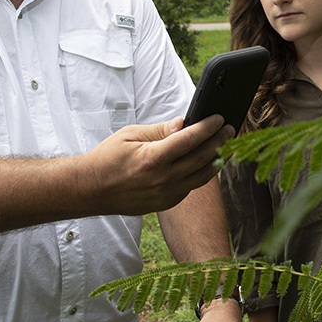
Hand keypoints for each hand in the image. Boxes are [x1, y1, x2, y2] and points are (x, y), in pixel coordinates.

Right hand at [82, 115, 233, 215]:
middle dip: (220, 140)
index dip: (208, 127)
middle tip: (231, 128)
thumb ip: (159, 130)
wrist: (91, 190)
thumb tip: (183, 123)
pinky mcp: (166, 204)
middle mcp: (163, 179)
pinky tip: (207, 161)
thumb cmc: (107, 158)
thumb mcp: (129, 135)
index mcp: (153, 159)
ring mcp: (166, 195)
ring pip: (202, 176)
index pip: (190, 139)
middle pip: (202, 157)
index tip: (220, 117)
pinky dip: (202, 173)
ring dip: (217, 159)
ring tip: (226, 145)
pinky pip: (191, 187)